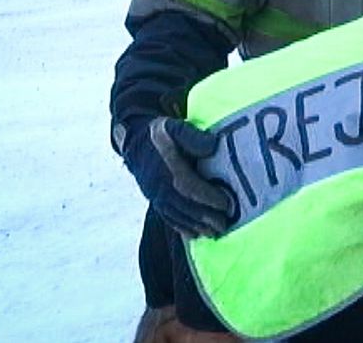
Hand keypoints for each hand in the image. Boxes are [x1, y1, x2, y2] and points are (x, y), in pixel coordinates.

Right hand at [120, 116, 232, 237]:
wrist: (135, 142)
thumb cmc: (161, 134)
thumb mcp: (175, 127)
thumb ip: (193, 136)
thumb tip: (213, 146)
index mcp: (167, 166)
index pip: (189, 186)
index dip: (208, 197)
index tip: (227, 204)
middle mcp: (160, 184)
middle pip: (184, 205)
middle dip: (205, 217)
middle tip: (225, 225)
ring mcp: (155, 194)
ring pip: (177, 214)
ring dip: (196, 226)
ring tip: (215, 233)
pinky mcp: (154, 200)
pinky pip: (168, 217)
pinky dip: (182, 227)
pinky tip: (195, 235)